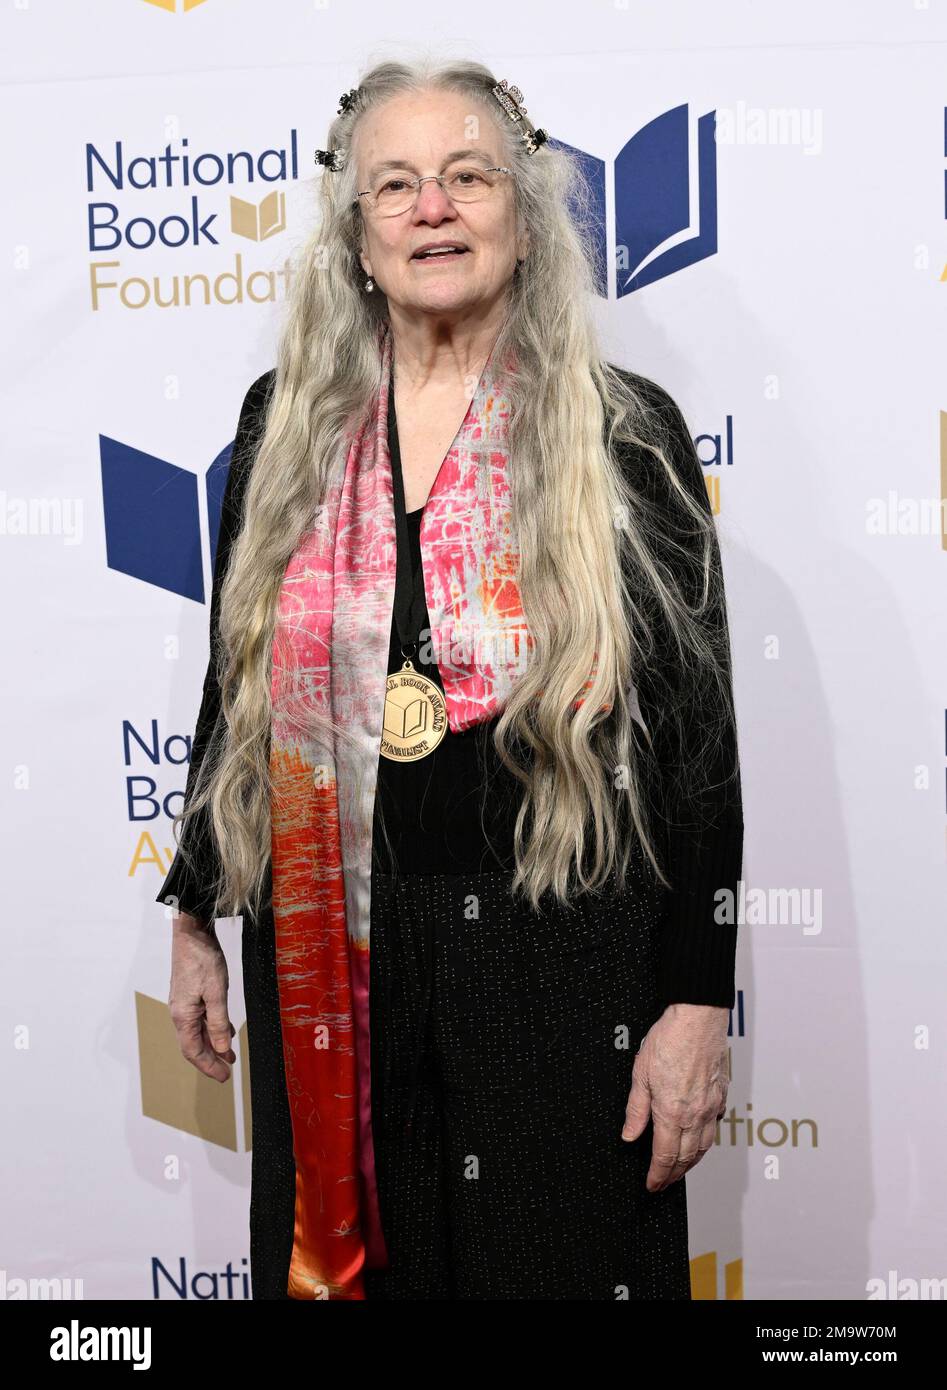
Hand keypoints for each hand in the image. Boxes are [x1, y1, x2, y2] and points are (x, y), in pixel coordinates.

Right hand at [168, 911, 235, 1083]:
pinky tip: (225, 1029)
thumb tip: (222, 1048)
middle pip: (193, 1045)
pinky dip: (213, 1028)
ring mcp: (183, 1003)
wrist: (191, 932)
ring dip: (213, 1044)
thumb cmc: (202, 959)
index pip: (193, 1051)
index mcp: (183, 1016)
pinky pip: (200, 1019)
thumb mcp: (216, 992)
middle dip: (210, 1059)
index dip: (209, 1066)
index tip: (224, 1077)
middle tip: (227, 1071)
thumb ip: (219, 1022)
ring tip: (229, 1054)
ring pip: (197, 1032)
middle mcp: (180, 1012)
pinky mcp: (189, 993)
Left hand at [620, 1002, 728, 1191]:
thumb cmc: (670, 1039)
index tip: (652, 1185)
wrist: (698, 1018)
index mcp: (672, 1112)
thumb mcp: (640, 1074)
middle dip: (674, 1175)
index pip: (665, 1156)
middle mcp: (695, 1114)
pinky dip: (706, 1141)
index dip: (658, 1175)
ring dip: (691, 1163)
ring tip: (680, 1168)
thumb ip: (636, 1109)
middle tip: (664, 1182)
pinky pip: (715, 1127)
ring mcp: (711, 1106)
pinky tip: (699, 1138)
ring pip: (704, 1146)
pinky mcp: (721, 1094)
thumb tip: (630, 1135)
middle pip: (686, 1157)